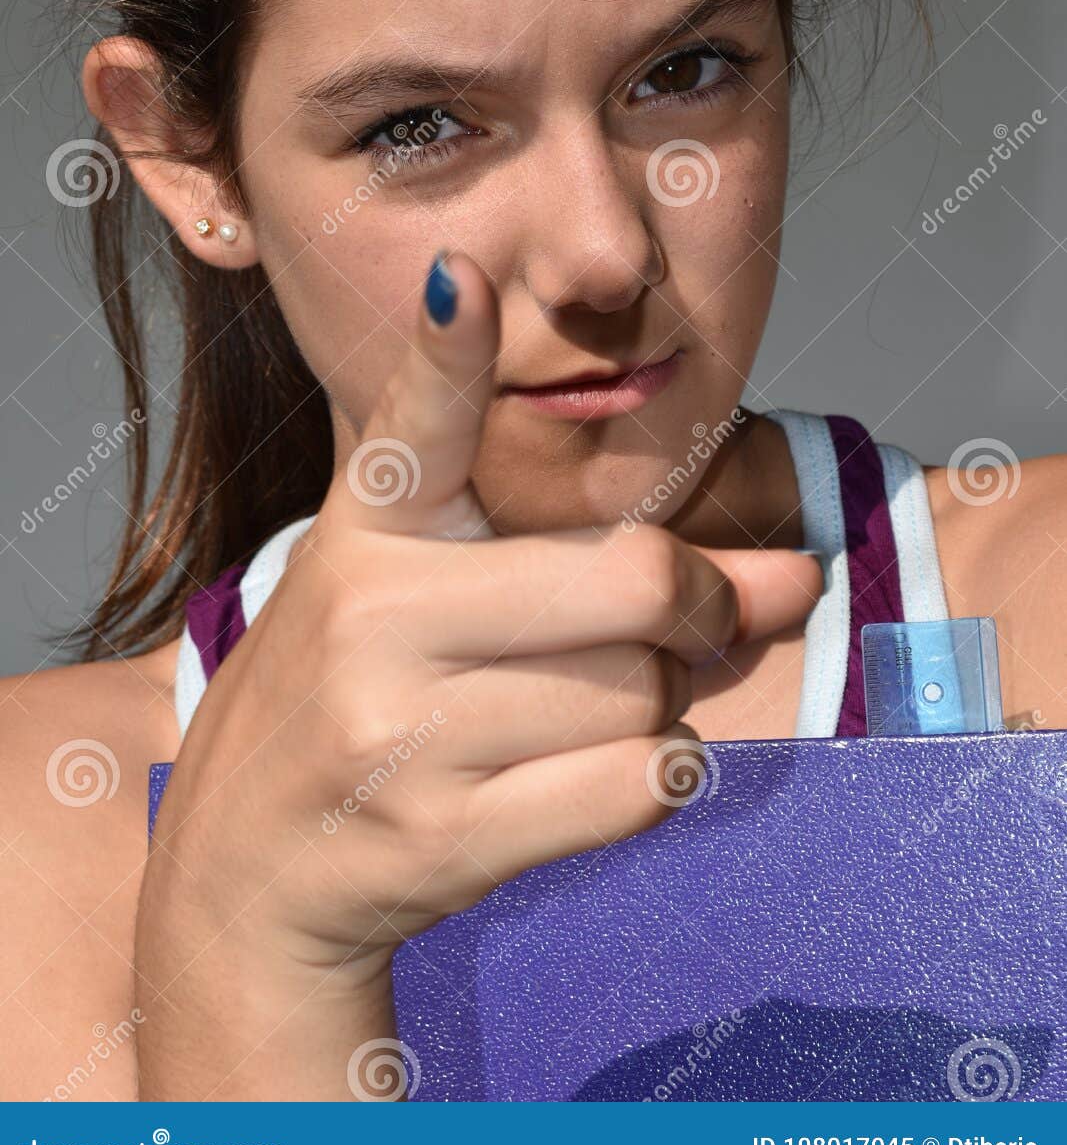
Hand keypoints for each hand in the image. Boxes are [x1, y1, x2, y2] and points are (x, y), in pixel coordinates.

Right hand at [135, 251, 820, 1093]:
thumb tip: (795, 576)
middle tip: (716, 613)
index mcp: (365, 532)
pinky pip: (626, 789)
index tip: (466, 275)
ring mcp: (394, 732)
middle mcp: (370, 615)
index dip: (444, 349)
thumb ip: (589, 562)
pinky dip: (658, 778)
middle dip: (705, 602)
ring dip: (664, 704)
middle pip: (628, 580)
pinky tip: (615, 769)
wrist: (244, 868)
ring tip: (607, 708)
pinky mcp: (434, 839)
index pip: (415, 426)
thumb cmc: (360, 699)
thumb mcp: (415, 591)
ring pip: (639, 692)